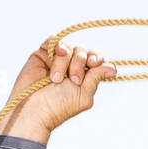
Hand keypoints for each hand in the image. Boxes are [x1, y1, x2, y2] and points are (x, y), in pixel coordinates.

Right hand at [0, 36, 116, 140]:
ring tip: (56, 79)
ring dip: (65, 61)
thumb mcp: (83, 95)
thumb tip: (113, 68)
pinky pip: (53, 40)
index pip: (95, 59)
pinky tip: (57, 53)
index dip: (96, 57)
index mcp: (83, 77)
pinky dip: (56, 45)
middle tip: (73, 80)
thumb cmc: (58, 106)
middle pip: (82, 50)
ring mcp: (56, 60)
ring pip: (68, 46)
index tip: (94, 63)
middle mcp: (70, 66)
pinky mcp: (42, 54)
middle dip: (80, 63)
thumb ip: (96, 78)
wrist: (33, 109)